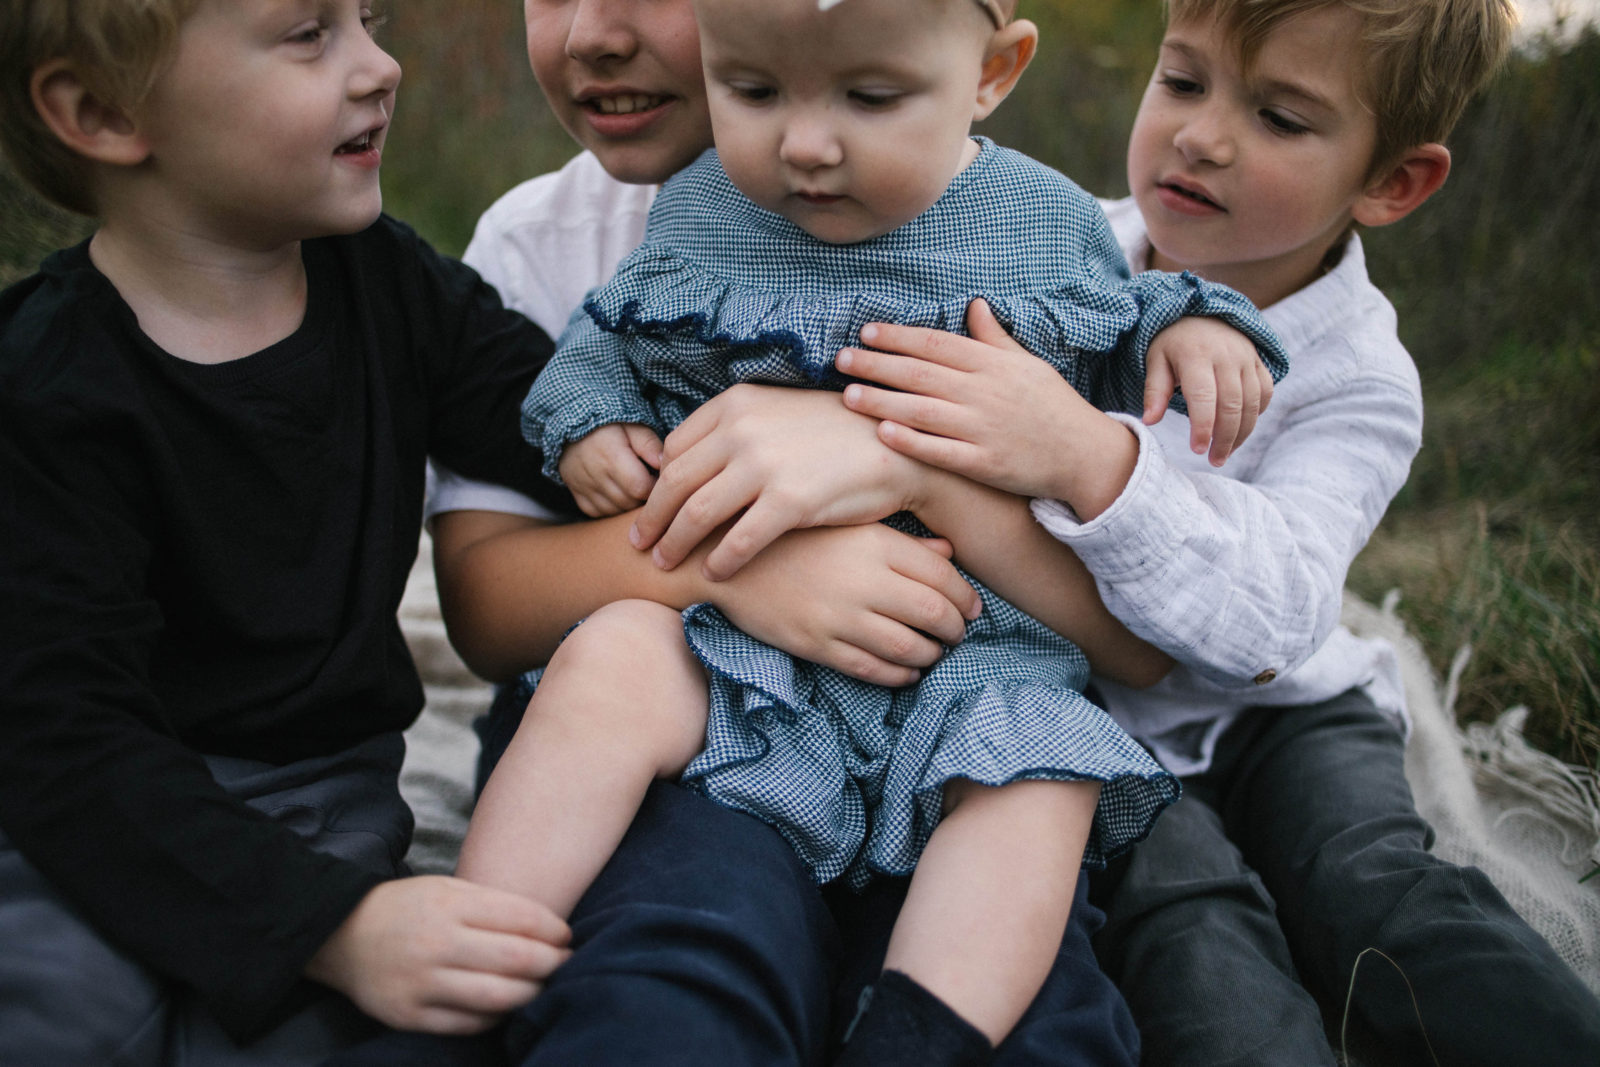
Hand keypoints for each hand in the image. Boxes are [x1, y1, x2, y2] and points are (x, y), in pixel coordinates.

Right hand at [305, 876, 571, 1033]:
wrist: (340, 934)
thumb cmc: (407, 908)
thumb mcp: (447, 890)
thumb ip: (493, 906)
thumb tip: (549, 930)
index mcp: (449, 905)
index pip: (520, 918)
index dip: (553, 930)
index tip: (566, 936)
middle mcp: (436, 943)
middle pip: (515, 959)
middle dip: (551, 963)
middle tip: (566, 962)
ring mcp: (421, 983)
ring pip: (497, 996)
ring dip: (531, 993)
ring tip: (543, 986)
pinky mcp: (408, 1015)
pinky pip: (467, 1024)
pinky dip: (496, 1017)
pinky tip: (507, 1006)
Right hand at [558, 424, 663, 516]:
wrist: (574, 425)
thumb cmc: (612, 425)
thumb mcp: (633, 426)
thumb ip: (649, 444)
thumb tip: (664, 464)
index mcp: (611, 455)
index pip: (640, 487)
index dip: (655, 486)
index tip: (658, 476)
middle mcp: (594, 474)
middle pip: (629, 502)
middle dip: (644, 496)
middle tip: (649, 481)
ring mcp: (583, 487)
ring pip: (615, 511)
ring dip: (629, 503)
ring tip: (635, 486)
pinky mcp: (577, 495)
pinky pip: (599, 512)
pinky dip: (612, 507)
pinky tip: (619, 493)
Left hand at [631, 384, 928, 579]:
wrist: (897, 448)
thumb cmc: (835, 435)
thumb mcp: (778, 414)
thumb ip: (735, 432)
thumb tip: (691, 463)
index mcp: (735, 404)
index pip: (675, 448)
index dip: (658, 483)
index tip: (653, 507)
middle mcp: (743, 429)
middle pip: (676, 482)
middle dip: (652, 517)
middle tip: (638, 542)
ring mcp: (765, 465)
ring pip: (697, 513)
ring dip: (674, 543)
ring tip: (664, 563)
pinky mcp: (790, 501)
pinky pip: (738, 540)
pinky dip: (719, 562)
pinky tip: (713, 575)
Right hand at [708, 522, 981, 686]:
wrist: (726, 558)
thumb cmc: (794, 537)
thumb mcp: (850, 526)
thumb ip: (902, 541)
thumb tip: (949, 554)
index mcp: (875, 543)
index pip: (943, 576)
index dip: (966, 598)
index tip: (972, 608)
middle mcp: (864, 580)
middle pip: (935, 614)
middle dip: (956, 630)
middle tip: (958, 634)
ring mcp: (840, 616)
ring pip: (910, 648)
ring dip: (932, 656)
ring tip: (934, 653)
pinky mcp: (818, 645)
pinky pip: (874, 670)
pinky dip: (900, 676)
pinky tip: (906, 672)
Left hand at [837, 299, 1105, 502]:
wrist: (1085, 455)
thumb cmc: (1053, 407)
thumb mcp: (1028, 364)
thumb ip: (994, 338)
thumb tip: (974, 304)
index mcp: (993, 364)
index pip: (936, 344)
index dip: (898, 337)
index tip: (866, 332)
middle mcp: (985, 392)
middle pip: (921, 374)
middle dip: (877, 364)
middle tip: (841, 359)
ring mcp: (984, 428)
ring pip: (923, 410)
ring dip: (883, 401)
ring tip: (848, 395)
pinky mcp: (985, 463)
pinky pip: (941, 450)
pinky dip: (911, 441)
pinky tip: (882, 432)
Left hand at [1143, 316, 1273, 465]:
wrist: (1201, 313)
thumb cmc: (1173, 343)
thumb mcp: (1156, 360)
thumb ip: (1154, 391)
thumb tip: (1149, 422)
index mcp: (1196, 355)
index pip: (1203, 397)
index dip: (1202, 427)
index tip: (1197, 450)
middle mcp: (1226, 356)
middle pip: (1232, 405)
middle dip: (1225, 438)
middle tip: (1215, 460)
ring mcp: (1246, 358)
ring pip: (1252, 403)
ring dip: (1242, 433)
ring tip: (1226, 452)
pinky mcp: (1258, 361)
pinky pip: (1265, 392)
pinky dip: (1256, 414)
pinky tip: (1242, 429)